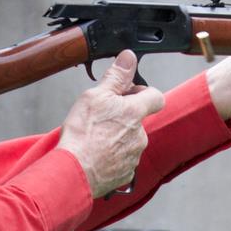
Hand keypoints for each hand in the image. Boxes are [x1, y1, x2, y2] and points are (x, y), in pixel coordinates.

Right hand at [59, 51, 164, 197]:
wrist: (75, 171)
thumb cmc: (83, 133)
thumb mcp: (95, 95)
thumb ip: (116, 76)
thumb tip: (129, 57)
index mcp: (135, 113)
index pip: (156, 97)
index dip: (143, 92)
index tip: (128, 94)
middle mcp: (140, 135)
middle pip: (138, 120)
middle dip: (123, 116)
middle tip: (100, 117)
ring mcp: (134, 156)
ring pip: (130, 140)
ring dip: (116, 137)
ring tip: (94, 138)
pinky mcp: (126, 174)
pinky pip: (123, 160)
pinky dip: (112, 156)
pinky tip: (96, 154)